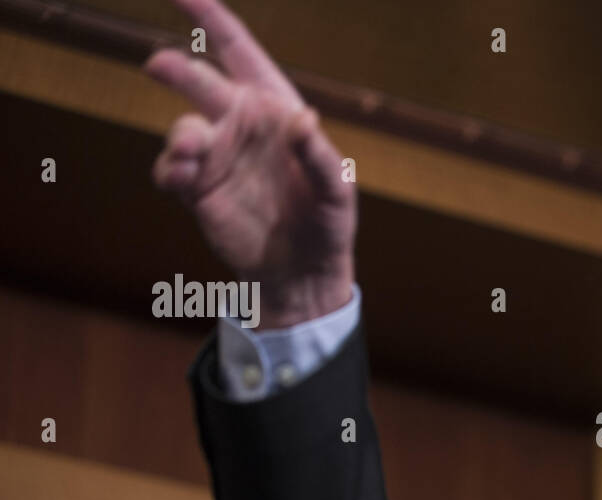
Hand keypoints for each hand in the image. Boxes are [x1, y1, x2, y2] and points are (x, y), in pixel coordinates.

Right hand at [144, 0, 355, 327]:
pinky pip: (171, 169)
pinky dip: (172, 170)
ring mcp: (216, 155)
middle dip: (178, 69)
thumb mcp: (338, 190)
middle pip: (200, 82)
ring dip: (181, 136)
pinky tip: (185, 179)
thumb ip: (320, 155)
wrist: (304, 270)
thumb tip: (302, 119)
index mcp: (275, 109)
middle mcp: (240, 124)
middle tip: (160, 66)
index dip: (212, 17)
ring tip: (194, 152)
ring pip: (182, 128)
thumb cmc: (329, 222)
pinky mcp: (197, 189)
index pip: (239, 52)